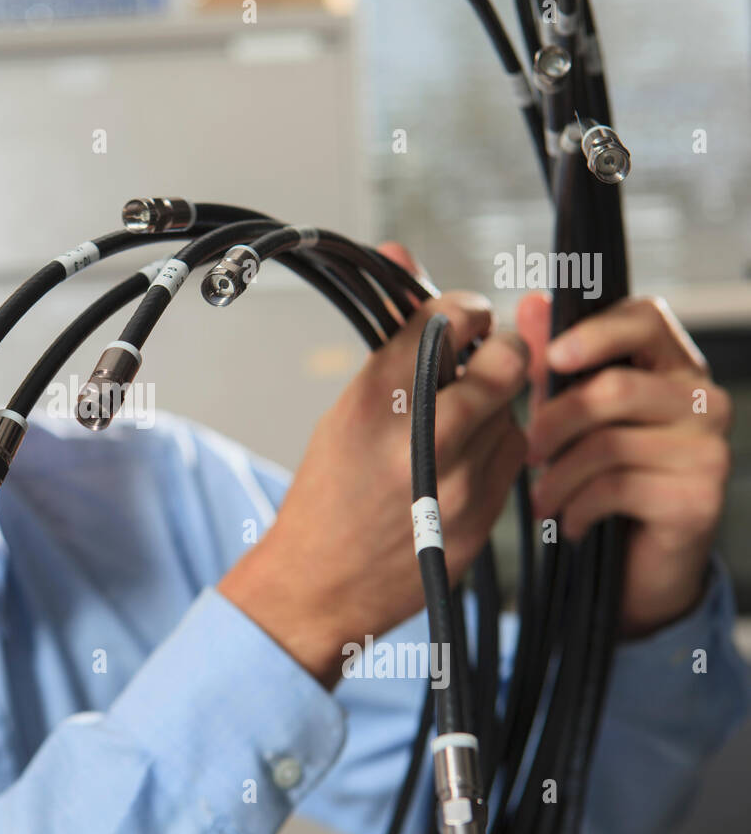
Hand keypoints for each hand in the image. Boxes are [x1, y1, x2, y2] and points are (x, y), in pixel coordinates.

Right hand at [220, 244, 529, 688]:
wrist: (317, 587)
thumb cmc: (325, 493)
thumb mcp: (342, 409)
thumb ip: (389, 335)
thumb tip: (400, 247)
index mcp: (371, 404)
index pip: (443, 322)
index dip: (462, 308)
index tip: (460, 317)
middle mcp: (417, 442)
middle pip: (502, 363)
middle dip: (502, 347)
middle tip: (487, 351)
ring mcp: (455, 486)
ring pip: (516, 412)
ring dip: (500, 402)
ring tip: (463, 414)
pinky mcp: (480, 522)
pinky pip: (512, 460)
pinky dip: (498, 447)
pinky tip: (466, 456)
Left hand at [517, 294, 732, 638]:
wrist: (638, 562)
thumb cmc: (606, 474)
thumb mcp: (572, 412)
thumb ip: (554, 361)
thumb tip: (530, 302)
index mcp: (674, 364)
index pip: (646, 317)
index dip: (595, 331)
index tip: (551, 356)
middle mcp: (705, 400)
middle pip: (615, 388)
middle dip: (554, 421)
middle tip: (527, 452)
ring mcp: (709, 450)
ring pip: (608, 444)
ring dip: (558, 476)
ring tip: (542, 497)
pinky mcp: (699, 499)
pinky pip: (616, 489)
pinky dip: (577, 508)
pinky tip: (570, 522)